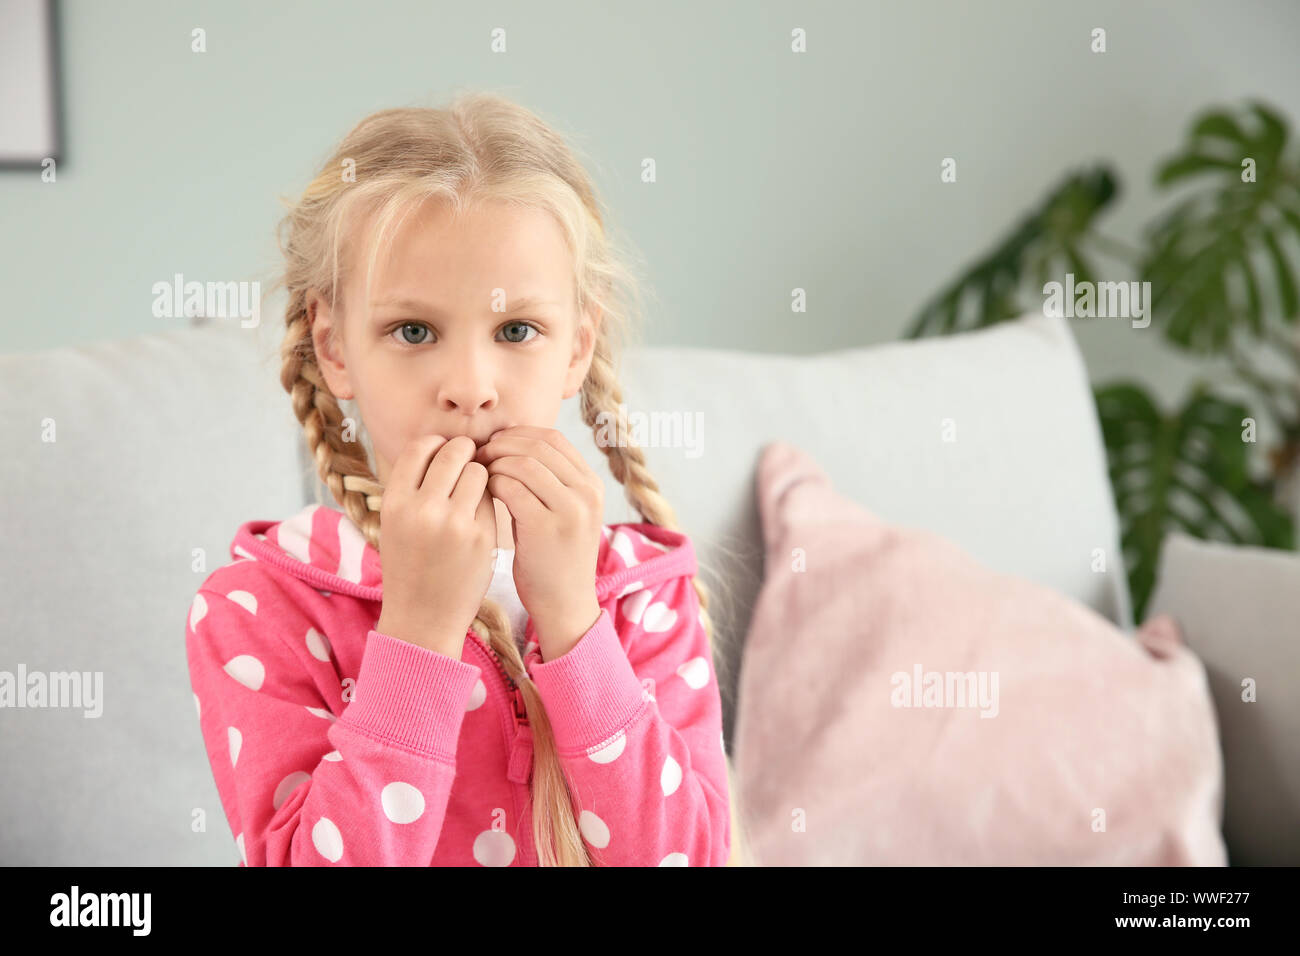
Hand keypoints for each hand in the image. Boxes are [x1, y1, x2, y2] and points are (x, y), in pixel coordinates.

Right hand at [375, 434, 497, 653]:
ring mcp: (454, 523)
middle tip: (468, 465)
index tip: (444, 453)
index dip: (436, 444)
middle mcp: (422, 509)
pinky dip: (489, 501)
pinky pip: (492, 499)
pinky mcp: (482, 537)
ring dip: (480, 475)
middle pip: (454, 451)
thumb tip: (443, 443)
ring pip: (478, 471)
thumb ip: (414, 486)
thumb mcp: (395, 523)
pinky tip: (480, 517)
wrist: (422, 618)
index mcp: (394, 502)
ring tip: (473, 493)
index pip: (420, 446)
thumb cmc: (410, 565)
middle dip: (465, 453)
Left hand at [474, 426, 602, 656]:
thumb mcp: (562, 513)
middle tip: (479, 456)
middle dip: (502, 446)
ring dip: (494, 464)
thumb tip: (508, 444)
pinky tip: (484, 495)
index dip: (519, 435)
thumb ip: (547, 481)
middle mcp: (586, 493)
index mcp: (592, 484)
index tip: (495, 444)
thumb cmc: (554, 557)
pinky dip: (492, 485)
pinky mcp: (546, 528)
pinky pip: (511, 489)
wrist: (564, 604)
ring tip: (479, 475)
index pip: (553, 439)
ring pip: (523, 464)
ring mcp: (570, 510)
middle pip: (537, 446)